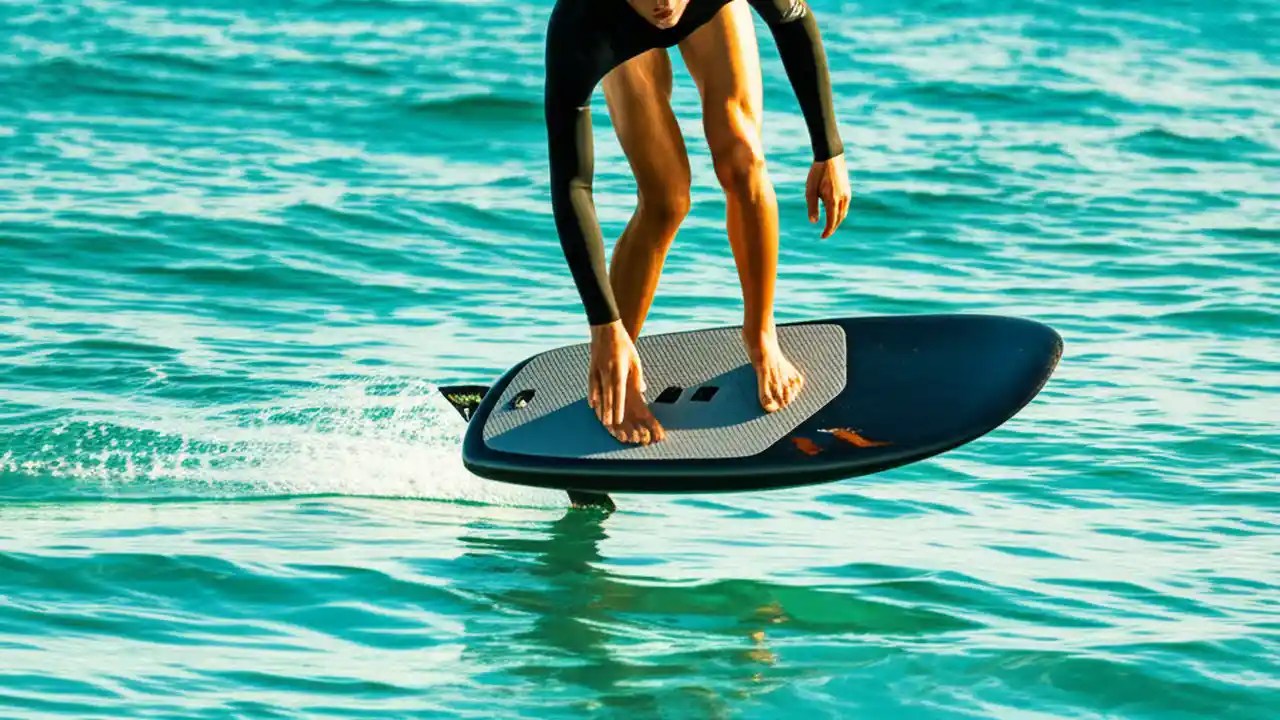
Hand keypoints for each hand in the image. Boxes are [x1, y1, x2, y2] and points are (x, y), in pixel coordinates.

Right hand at [587, 320, 664, 443]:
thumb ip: (638, 377)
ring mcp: (597, 370)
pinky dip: (592, 396)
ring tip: (601, 419)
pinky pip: (591, 385)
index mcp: (619, 370)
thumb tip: (642, 391)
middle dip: (609, 412)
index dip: (619, 407)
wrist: (606, 328)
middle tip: (609, 425)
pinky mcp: (591, 367)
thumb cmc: (623, 344)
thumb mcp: (635, 359)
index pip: (619, 393)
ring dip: (600, 407)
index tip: (619, 419)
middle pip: (608, 396)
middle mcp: (607, 372)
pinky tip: (592, 405)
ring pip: (598, 393)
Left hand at [805, 153, 851, 238]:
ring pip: (843, 212)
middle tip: (825, 233)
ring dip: (837, 220)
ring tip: (829, 224)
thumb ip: (812, 207)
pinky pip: (845, 205)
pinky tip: (834, 211)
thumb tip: (813, 222)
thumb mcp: (810, 190)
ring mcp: (847, 193)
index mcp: (832, 200)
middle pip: (839, 219)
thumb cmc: (817, 173)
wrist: (830, 156)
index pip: (832, 221)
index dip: (828, 231)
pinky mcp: (847, 189)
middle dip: (833, 227)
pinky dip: (840, 212)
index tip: (822, 237)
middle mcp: (842, 198)